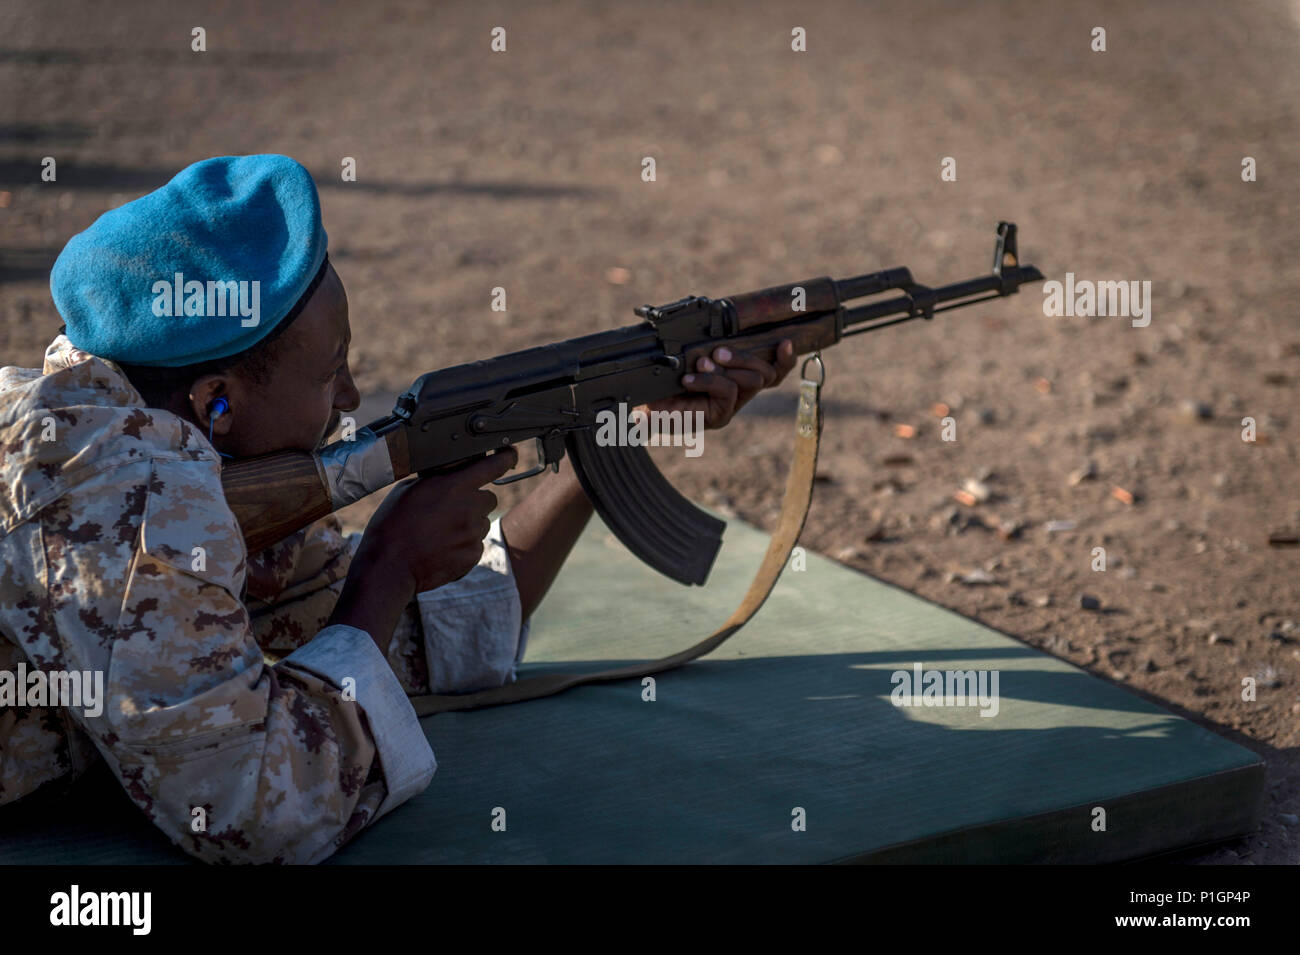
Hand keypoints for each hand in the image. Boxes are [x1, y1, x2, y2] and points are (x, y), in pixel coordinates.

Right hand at [354, 448, 517, 595]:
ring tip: (440, 532)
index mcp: (454, 486)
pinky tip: (441, 548)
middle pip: (489, 497)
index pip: (493, 465)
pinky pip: (476, 545)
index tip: (510, 454)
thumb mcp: (409, 489)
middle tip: (451, 509)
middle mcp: (469, 508)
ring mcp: (473, 533)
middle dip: (475, 500)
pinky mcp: (473, 555)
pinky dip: (464, 546)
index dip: (505, 457)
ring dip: (468, 524)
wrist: (389, 566)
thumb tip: (452, 474)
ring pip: (482, 523)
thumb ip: (438, 480)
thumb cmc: (392, 525)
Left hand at [643, 339, 796, 430]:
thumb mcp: (687, 355)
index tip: (786, 340)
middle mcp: (737, 393)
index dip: (785, 358)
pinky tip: (689, 380)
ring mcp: (729, 406)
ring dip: (730, 367)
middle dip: (745, 357)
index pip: (773, 370)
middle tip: (717, 351)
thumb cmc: (661, 378)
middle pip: (767, 374)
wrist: (639, 402)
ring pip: (752, 383)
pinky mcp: (718, 418)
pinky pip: (728, 392)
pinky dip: (709, 381)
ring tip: (701, 363)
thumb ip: (707, 343)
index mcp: (735, 376)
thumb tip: (718, 327)